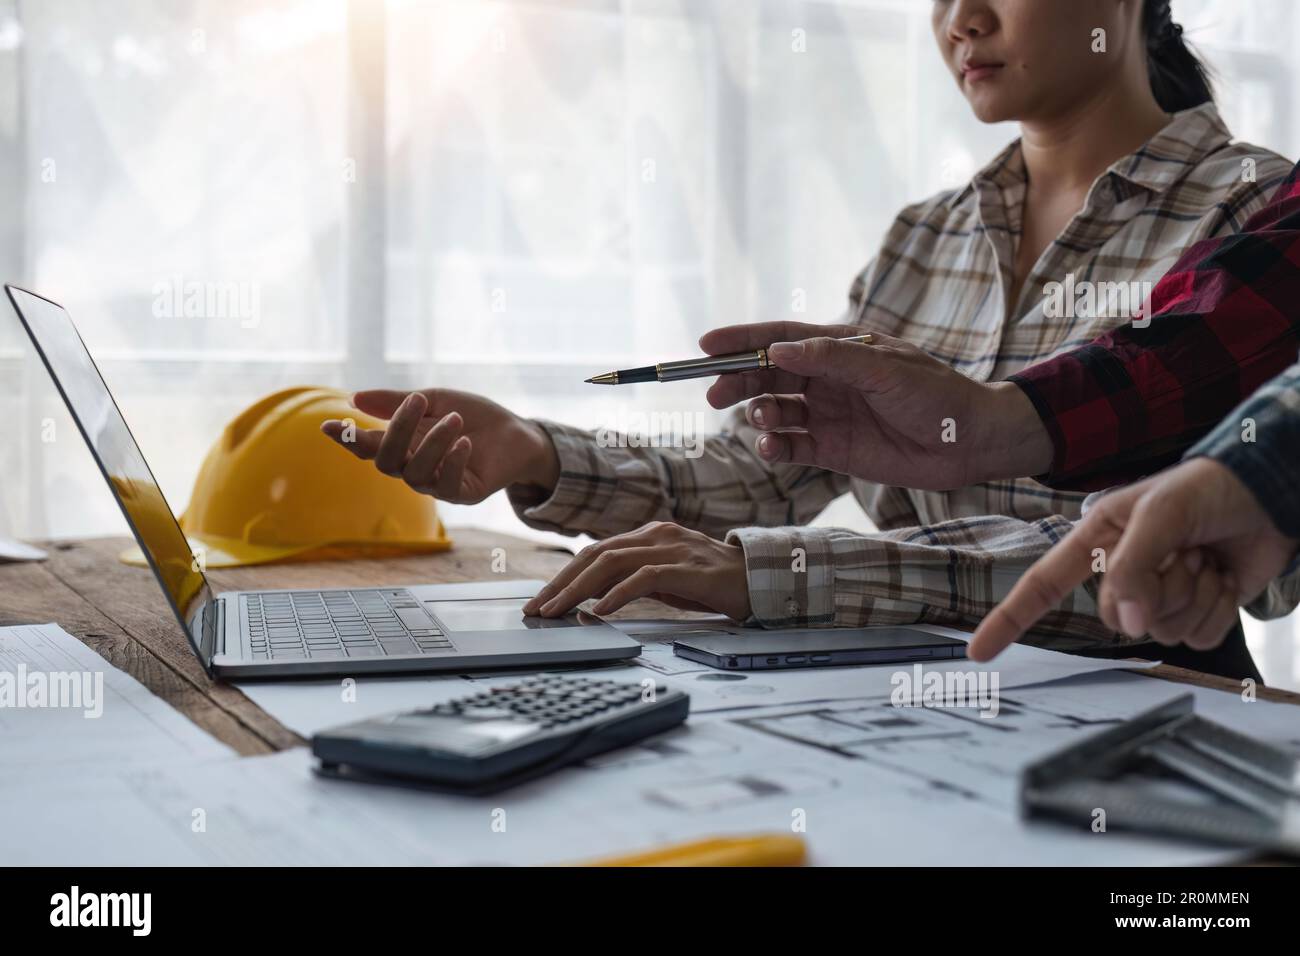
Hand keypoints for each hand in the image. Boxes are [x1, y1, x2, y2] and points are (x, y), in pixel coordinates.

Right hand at [320, 388, 558, 504]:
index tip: (327, 425)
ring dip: (433, 442)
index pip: (368, 446)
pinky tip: (464, 442)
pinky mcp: (463, 494)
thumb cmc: (472, 415)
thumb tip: (353, 398)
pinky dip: (453, 462)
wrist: (516, 431)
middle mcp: (414, 467)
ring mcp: (437, 484)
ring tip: (455, 419)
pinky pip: (447, 486)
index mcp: (403, 444)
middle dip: (397, 430)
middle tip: (417, 399)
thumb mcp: (434, 400)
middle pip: (387, 461)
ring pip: (416, 473)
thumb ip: (397, 402)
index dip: (347, 438)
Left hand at [521, 522, 751, 620]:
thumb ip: (633, 580)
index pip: (595, 552)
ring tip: (556, 612)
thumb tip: (592, 597)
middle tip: (536, 609)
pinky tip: (599, 611)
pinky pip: (644, 578)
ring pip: (611, 563)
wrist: (759, 581)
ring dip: (577, 589)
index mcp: (648, 535)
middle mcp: (656, 535)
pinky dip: (617, 594)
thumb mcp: (665, 581)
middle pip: (594, 555)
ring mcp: (671, 548)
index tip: (541, 600)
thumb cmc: (711, 584)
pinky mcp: (687, 567)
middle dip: (559, 583)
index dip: (563, 575)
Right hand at [701, 321, 1051, 489]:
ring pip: (776, 410)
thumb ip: (830, 359)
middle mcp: (828, 378)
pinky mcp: (833, 449)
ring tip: (762, 420)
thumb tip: (778, 351)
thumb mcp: (884, 368)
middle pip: (768, 375)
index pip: (780, 338)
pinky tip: (771, 446)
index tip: (705, 345)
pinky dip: (775, 446)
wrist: (970, 442)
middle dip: (738, 381)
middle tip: (715, 394)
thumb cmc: (935, 394)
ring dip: (760, 414)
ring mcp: (828, 414)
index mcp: (839, 347)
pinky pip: (791, 445)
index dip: (741, 339)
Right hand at [969, 458, 1298, 661]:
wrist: (1271, 492)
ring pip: (1160, 632)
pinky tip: (1222, 577)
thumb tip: (1128, 622)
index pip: (1042, 584)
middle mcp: (1122, 570)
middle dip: (1157, 591)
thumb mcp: (1160, 514)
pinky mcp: (1197, 610)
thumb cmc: (1209, 487)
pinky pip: (1197, 639)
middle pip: (1114, 618)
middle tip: (1182, 553)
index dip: (1009, 619)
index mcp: (1096, 540)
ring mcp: (1161, 594)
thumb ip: (1133, 566)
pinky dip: (1216, 612)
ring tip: (1204, 559)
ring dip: (1192, 597)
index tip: (980, 651)